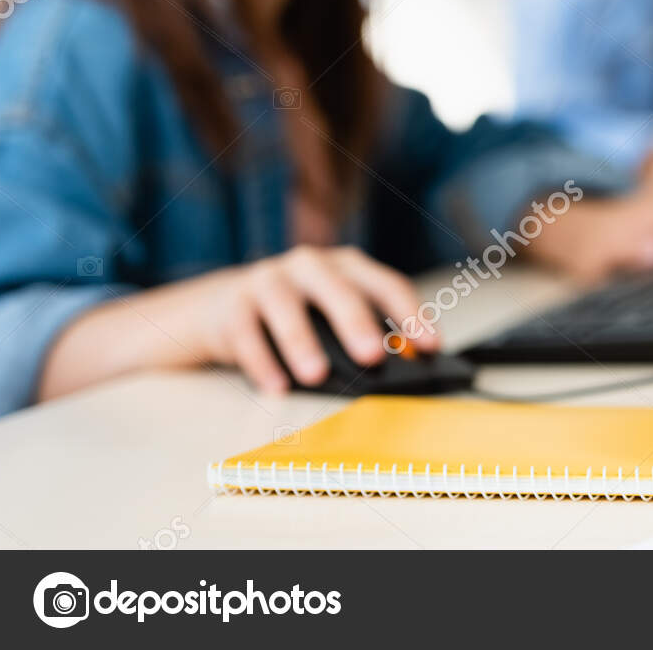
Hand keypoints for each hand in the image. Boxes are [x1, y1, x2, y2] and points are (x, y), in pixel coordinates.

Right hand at [193, 246, 438, 392]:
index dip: (411, 315)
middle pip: (338, 289)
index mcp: (347, 268)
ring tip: (317, 376)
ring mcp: (269, 281)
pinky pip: (246, 333)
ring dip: (302, 343)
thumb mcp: (332, 318)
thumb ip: (364, 335)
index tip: (431, 347)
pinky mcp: (232, 306)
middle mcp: (310, 266)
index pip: (386, 285)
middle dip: (357, 323)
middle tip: (373, 357)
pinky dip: (262, 361)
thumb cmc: (295, 314)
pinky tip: (276, 386)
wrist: (220, 306)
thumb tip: (401, 371)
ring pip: (286, 307)